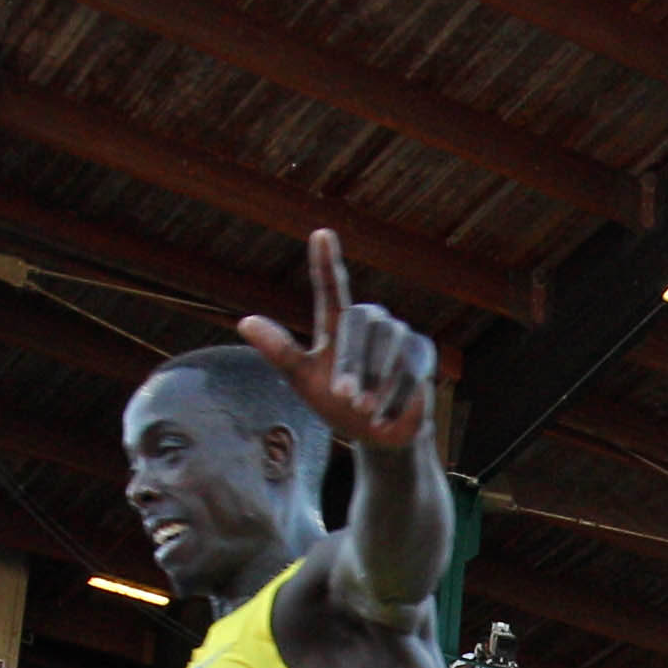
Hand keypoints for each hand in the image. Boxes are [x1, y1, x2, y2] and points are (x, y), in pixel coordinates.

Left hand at [236, 232, 429, 452]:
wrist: (380, 433)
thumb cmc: (337, 403)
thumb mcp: (303, 379)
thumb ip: (280, 351)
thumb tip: (245, 322)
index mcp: (336, 322)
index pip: (330, 286)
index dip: (326, 261)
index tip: (321, 234)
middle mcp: (369, 320)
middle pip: (361, 321)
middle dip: (352, 362)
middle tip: (343, 398)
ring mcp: (398, 333)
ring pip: (389, 346)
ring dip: (375, 382)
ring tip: (363, 411)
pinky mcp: (422, 352)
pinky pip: (412, 369)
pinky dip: (396, 396)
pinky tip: (384, 417)